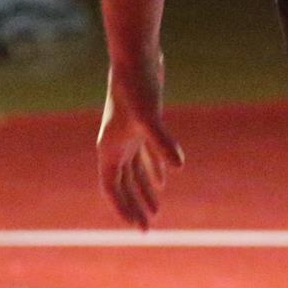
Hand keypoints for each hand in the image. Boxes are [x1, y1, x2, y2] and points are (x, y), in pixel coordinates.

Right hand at [98, 56, 184, 229]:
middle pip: (123, 184)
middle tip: (147, 229)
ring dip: (144, 190)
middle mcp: (116, 144)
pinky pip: (145, 155)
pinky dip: (153, 169)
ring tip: (157, 210)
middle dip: (134, 206)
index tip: (136, 226)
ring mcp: (128, 134)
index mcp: (110, 148)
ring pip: (134, 171)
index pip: (111, 188)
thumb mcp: (150, 116)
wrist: (137, 58)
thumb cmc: (137, 86)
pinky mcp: (142, 124)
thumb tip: (177, 167)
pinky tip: (165, 180)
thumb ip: (162, 143)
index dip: (122, 208)